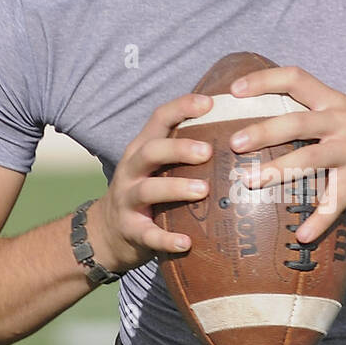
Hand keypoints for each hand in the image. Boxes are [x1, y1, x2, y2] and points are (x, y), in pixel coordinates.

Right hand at [87, 91, 214, 271]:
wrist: (107, 232)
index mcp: (142, 148)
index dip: (182, 107)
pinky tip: (186, 242)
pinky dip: (167, 239)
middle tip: (209, 151)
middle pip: (151, 151)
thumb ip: (184, 149)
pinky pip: (148, 235)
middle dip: (179, 149)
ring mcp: (128, 200)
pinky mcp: (131, 230)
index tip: (209, 103)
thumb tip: (238, 132)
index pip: (159, 119)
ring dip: (176, 188)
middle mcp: (132, 169)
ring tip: (204, 191)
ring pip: (148, 190)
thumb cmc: (146, 191)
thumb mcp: (157, 165)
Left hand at [226, 65, 345, 243]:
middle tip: (234, 142)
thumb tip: (269, 124)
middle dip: (263, 131)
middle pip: (296, 121)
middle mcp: (342, 122)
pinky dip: (319, 220)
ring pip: (310, 158)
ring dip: (278, 171)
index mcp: (334, 102)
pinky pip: (335, 202)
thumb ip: (315, 116)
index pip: (296, 79)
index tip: (235, 89)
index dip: (264, 80)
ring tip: (250, 184)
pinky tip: (302, 236)